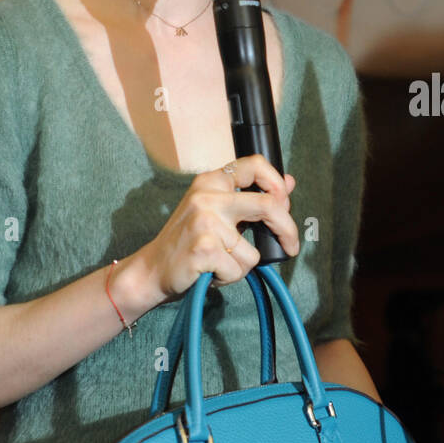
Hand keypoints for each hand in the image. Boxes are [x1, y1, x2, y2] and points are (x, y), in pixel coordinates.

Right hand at [117, 155, 298, 314]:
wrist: (152, 268)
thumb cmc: (187, 240)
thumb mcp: (216, 209)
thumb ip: (251, 196)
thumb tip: (289, 182)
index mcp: (212, 181)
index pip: (255, 164)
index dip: (277, 183)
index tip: (285, 204)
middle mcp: (208, 196)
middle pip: (269, 205)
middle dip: (288, 230)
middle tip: (291, 246)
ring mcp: (205, 221)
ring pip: (253, 251)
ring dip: (243, 265)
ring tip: (221, 262)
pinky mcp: (204, 248)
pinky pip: (239, 268)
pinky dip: (230, 277)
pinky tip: (212, 271)